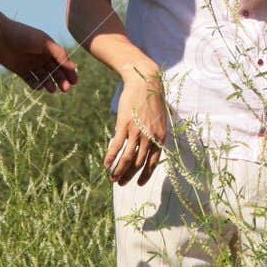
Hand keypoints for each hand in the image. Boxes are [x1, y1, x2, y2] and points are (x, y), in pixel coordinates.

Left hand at [0, 18, 79, 92]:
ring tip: (52, 90)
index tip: (74, 82)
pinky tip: (39, 87)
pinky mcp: (20, 70)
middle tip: (65, 89)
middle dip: (61, 80)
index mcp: (49, 49)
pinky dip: (36, 84)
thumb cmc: (24, 35)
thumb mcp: (45, 43)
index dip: (69, 72)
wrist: (0, 36)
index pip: (63, 62)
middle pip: (55, 71)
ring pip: (44, 77)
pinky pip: (31, 80)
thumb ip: (60, 54)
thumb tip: (75, 66)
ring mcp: (31, 64)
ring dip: (49, 83)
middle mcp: (42, 57)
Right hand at [108, 68, 166, 185]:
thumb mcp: (159, 120)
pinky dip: (111, 157)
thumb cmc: (151, 100)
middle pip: (138, 163)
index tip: (138, 184)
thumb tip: (147, 149)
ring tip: (112, 177)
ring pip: (127, 158)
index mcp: (160, 137)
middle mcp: (150, 137)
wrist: (145, 82)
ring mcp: (137, 131)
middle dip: (128, 176)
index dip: (145, 175)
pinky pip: (117, 146)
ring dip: (119, 170)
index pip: (153, 162)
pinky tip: (106, 164)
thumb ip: (154, 135)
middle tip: (120, 183)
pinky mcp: (124, 125)